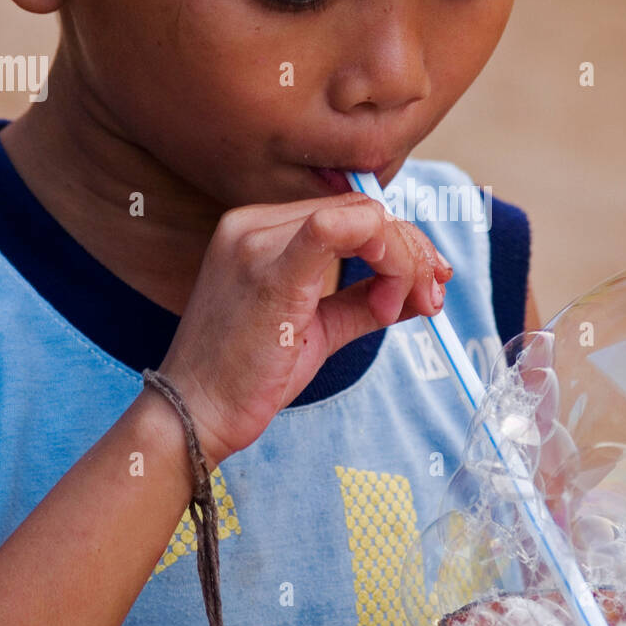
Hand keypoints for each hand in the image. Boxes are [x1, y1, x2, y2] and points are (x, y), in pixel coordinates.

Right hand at [157, 191, 451, 468]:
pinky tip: (389, 300)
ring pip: (363, 217)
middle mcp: (253, 223)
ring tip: (403, 309)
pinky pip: (335, 228)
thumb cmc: (249, 377)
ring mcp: (255, 240)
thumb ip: (363, 300)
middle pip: (362, 210)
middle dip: (412, 252)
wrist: (196, 415)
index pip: (351, 212)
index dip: (401, 243)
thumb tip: (420, 289)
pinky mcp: (268, 269)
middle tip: (429, 299)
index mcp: (259, 228)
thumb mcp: (318, 328)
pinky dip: (384, 256)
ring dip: (403, 261)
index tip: (428, 285)